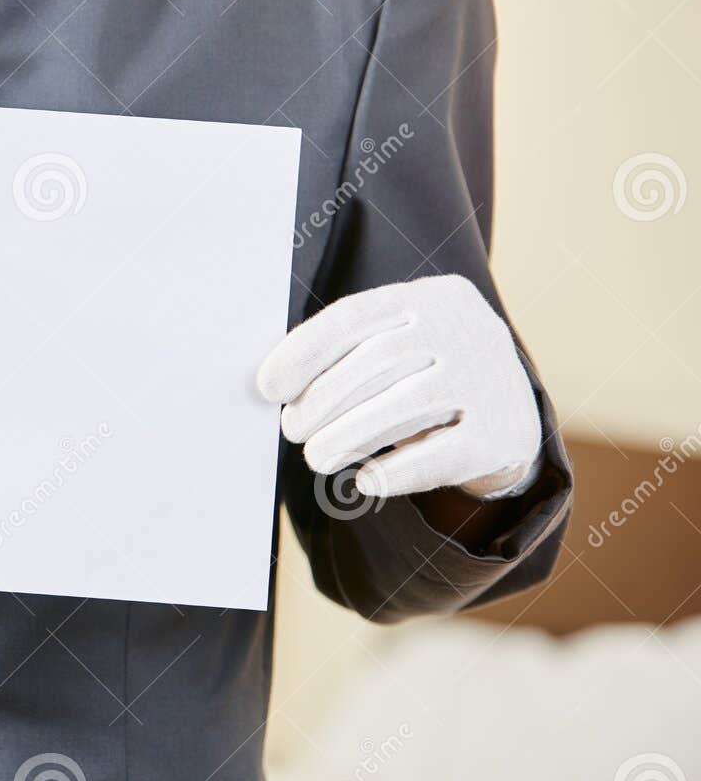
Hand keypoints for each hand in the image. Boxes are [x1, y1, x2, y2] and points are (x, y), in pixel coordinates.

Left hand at [256, 275, 541, 499]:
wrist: (511, 417)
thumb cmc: (426, 376)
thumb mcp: (398, 345)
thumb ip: (346, 353)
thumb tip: (273, 384)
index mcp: (432, 298)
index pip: (354, 317)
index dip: (303, 352)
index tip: (268, 386)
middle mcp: (467, 330)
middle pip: (377, 361)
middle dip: (322, 400)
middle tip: (292, 429)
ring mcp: (490, 380)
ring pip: (405, 405)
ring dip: (348, 435)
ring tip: (315, 456)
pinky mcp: (502, 435)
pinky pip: (440, 455)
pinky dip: (396, 472)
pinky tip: (365, 481)